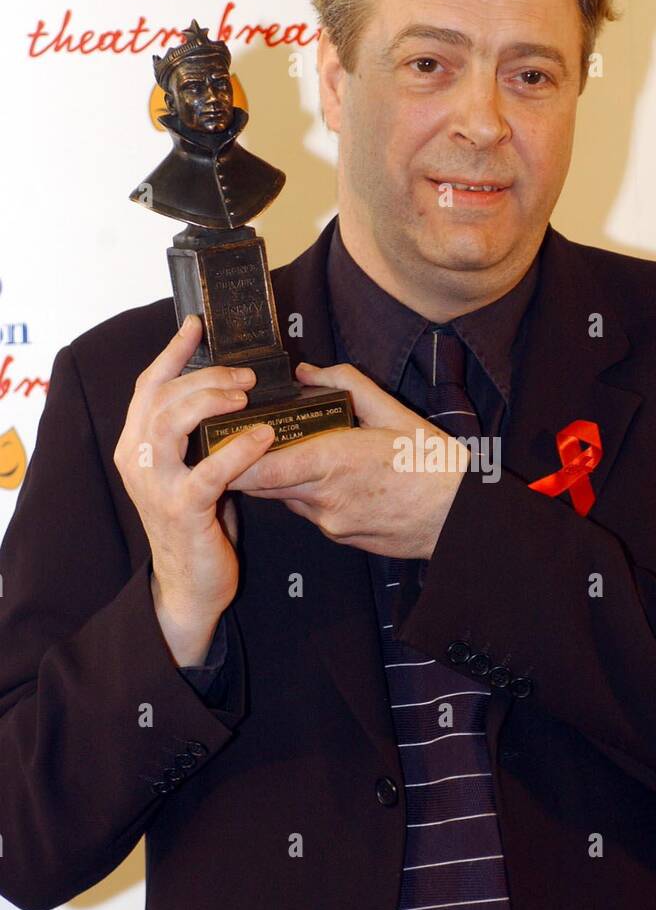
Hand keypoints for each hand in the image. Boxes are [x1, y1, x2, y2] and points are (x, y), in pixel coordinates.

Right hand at [113, 314, 276, 653]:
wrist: (190, 585)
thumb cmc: (198, 524)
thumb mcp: (190, 470)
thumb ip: (196, 435)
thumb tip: (229, 391)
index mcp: (136, 444)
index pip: (149, 386)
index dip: (172, 352)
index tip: (196, 324)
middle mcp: (136, 459)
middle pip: (161, 396)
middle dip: (204, 376)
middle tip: (246, 373)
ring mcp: (156, 485)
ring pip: (172, 423)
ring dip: (212, 401)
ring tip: (247, 395)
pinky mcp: (182, 510)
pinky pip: (209, 471)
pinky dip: (238, 449)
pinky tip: (264, 435)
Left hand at [227, 361, 470, 558]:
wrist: (461, 518)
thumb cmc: (434, 464)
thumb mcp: (394, 412)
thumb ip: (347, 385)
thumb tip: (307, 372)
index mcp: (334, 461)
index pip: (261, 468)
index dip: (231, 458)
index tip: (216, 442)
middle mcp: (326, 498)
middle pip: (263, 486)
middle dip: (246, 466)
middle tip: (235, 443)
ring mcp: (332, 523)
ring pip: (286, 500)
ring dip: (280, 479)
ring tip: (292, 454)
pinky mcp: (342, 538)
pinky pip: (310, 514)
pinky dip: (308, 496)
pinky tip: (330, 480)